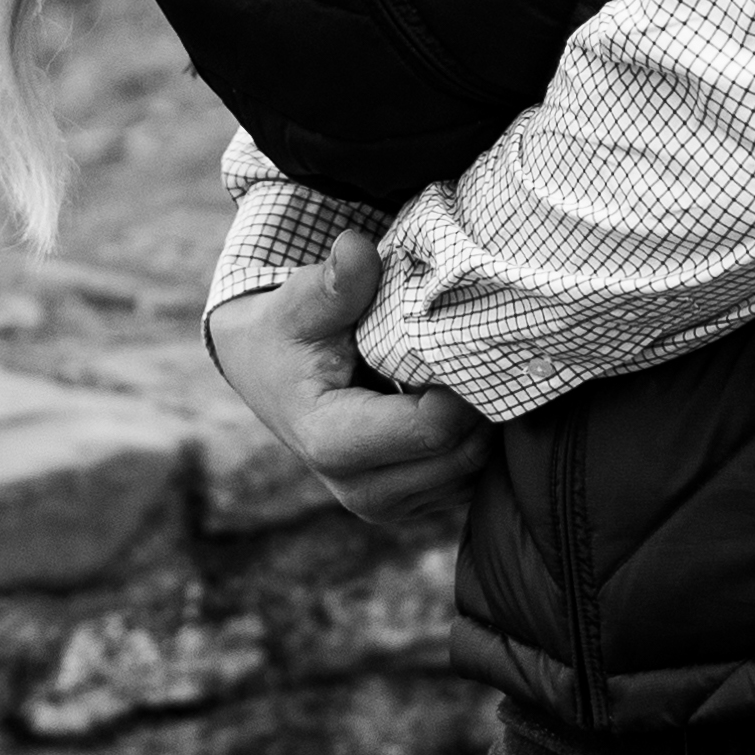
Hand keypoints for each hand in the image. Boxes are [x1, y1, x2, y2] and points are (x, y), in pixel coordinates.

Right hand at [207, 233, 484, 534]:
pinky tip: (460, 396)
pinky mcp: (410, 505)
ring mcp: (387, 506)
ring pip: (472, 470)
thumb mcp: (300, 302)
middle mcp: (359, 490)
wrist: (268, 376)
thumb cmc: (287, 334)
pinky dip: (474, 438)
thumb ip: (334, 282)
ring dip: (484, 422)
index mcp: (331, 443)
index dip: (465, 380)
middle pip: (462, 454)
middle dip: (483, 401)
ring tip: (469, 368)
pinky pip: (469, 480)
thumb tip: (355, 248)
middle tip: (486, 346)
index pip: (433, 427)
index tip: (474, 334)